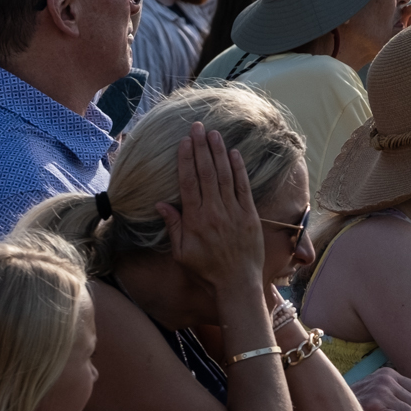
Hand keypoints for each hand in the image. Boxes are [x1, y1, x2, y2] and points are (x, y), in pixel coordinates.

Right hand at [157, 123, 265, 293]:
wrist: (237, 282)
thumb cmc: (206, 270)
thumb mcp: (181, 252)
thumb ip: (173, 226)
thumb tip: (160, 203)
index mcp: (195, 220)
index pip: (189, 183)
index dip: (185, 160)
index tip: (184, 141)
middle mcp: (215, 212)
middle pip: (207, 173)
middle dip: (202, 148)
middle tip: (198, 127)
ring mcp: (234, 212)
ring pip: (225, 176)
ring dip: (219, 153)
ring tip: (214, 134)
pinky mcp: (250, 215)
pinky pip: (244, 187)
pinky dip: (239, 169)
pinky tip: (234, 154)